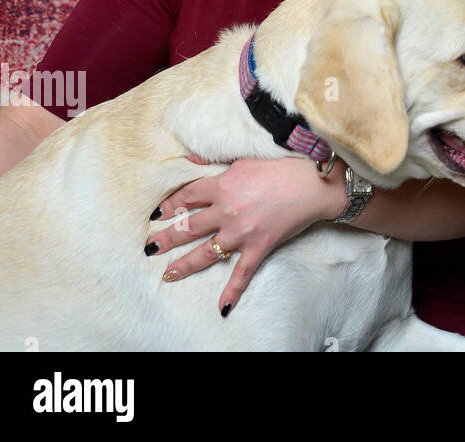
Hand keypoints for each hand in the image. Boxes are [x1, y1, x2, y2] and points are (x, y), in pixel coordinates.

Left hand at [146, 155, 345, 315]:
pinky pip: (242, 273)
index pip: (187, 197)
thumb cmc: (284, 164)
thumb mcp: (246, 157)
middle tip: (149, 248)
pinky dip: (232, 291)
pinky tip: (222, 306)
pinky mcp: (259, 246)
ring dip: (184, 265)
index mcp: (223, 185)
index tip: (157, 214)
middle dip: (166, 238)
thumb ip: (215, 161)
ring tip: (167, 273)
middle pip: (188, 227)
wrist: (315, 183)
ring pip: (205, 253)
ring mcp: (241, 232)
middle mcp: (227, 210)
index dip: (169, 206)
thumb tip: (190, 158)